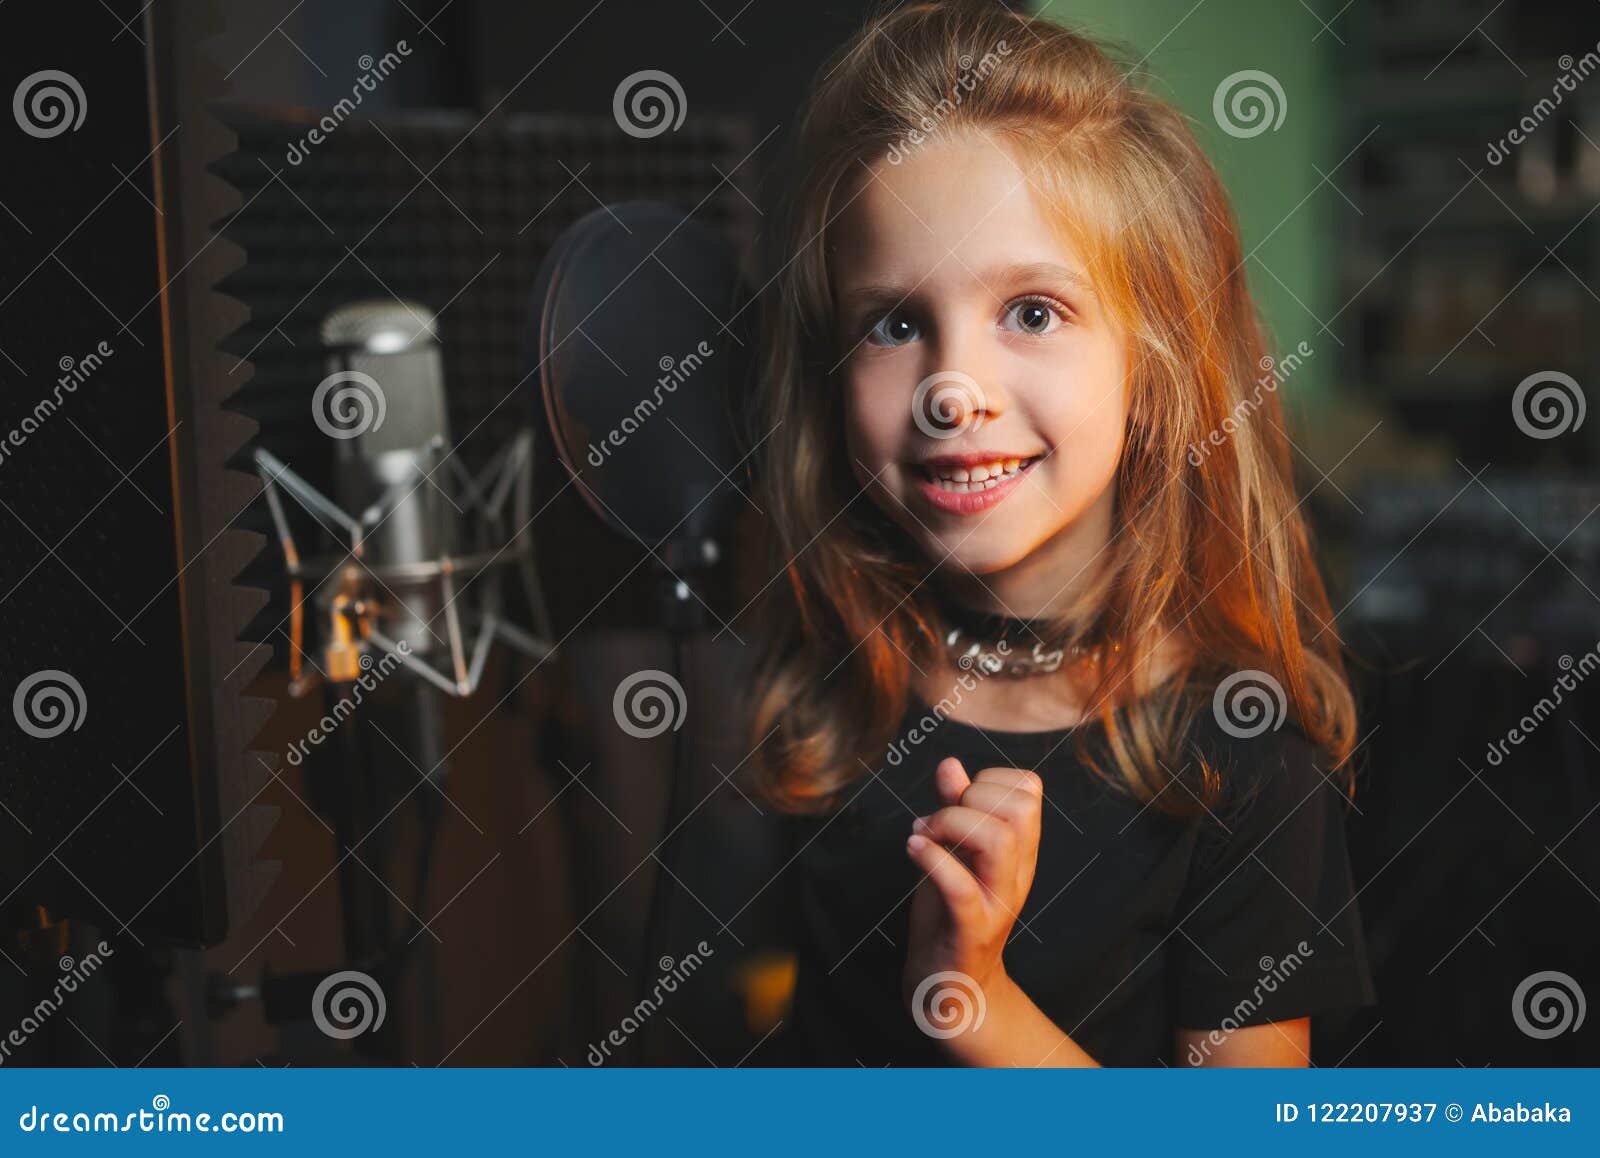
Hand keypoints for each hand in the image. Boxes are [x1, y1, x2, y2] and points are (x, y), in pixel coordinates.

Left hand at [902, 755, 1043, 1033]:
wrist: (951, 987)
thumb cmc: (951, 913)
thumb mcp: (954, 852)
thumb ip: (956, 809)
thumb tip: (951, 765)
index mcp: (1019, 850)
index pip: (1028, 788)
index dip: (989, 779)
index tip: (957, 802)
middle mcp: (1016, 873)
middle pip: (1018, 807)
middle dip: (970, 798)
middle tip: (936, 823)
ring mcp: (997, 902)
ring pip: (998, 840)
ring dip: (950, 825)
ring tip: (923, 837)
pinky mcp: (970, 931)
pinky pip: (962, 888)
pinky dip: (933, 860)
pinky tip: (913, 850)